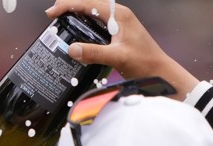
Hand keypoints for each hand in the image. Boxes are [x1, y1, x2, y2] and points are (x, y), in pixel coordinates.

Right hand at [47, 0, 199, 95]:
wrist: (159, 72)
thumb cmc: (145, 63)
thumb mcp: (117, 57)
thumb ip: (94, 53)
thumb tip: (72, 49)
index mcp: (119, 15)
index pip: (88, 3)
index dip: (68, 5)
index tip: (53, 12)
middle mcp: (118, 15)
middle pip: (89, 4)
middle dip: (70, 7)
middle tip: (53, 15)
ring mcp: (118, 23)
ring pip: (92, 13)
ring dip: (76, 14)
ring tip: (61, 21)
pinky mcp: (118, 33)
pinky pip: (97, 23)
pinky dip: (84, 24)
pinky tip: (77, 32)